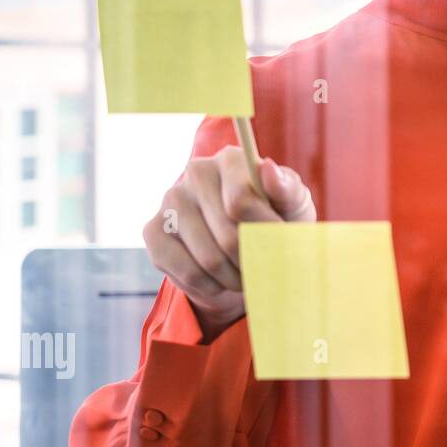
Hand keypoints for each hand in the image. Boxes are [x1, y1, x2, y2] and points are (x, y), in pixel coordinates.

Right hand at [143, 148, 315, 337]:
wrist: (248, 246)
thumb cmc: (277, 219)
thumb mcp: (293, 205)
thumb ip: (286, 190)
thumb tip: (267, 168)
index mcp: (231, 159)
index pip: (242, 201)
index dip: (265, 232)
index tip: (281, 245)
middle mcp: (196, 172)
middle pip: (227, 235)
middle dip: (254, 261)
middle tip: (267, 269)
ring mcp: (170, 201)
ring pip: (209, 259)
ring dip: (236, 279)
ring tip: (248, 275)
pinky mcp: (153, 231)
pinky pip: (187, 272)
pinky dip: (212, 286)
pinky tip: (221, 279)